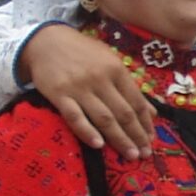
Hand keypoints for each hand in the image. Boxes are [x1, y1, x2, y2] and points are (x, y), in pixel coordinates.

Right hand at [20, 25, 155, 158]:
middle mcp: (101, 80)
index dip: (146, 124)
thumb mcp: (110, 61)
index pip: (136, 102)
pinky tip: (98, 145)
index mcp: (117, 71)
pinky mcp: (59, 94)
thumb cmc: (81, 52)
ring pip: (104, 118)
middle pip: (123, 113)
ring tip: (131, 155)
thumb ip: (130, 87)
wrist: (44, 41)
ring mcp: (79, 88)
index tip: (152, 140)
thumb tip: (151, 112)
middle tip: (145, 154)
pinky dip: (87, 131)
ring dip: (119, 139)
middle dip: (137, 136)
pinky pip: (75, 116)